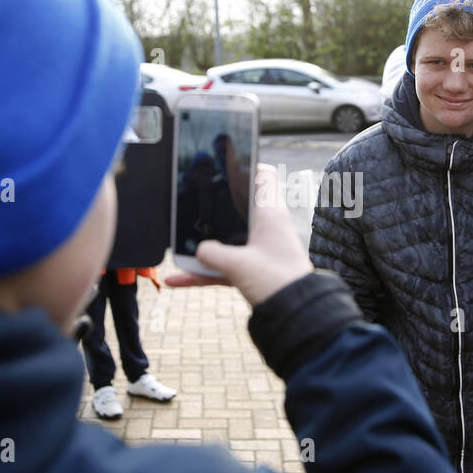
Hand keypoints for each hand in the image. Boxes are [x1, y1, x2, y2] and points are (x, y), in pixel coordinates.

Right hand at [165, 163, 312, 306]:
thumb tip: (197, 250)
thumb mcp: (238, 265)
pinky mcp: (251, 270)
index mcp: (269, 214)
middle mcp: (264, 228)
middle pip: (236, 206)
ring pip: (225, 239)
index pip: (263, 176)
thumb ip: (211, 254)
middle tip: (190, 196)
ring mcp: (257, 249)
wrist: (296, 316)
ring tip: (176, 244)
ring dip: (202, 244)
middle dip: (212, 204)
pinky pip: (222, 267)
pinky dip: (202, 272)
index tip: (224, 157)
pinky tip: (176, 279)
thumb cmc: (277, 283)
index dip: (245, 164)